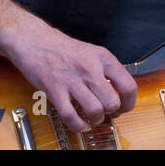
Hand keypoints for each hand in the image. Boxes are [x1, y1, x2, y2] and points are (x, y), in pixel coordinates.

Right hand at [4, 22, 137, 132]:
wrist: (35, 40)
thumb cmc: (63, 48)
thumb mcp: (92, 53)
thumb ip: (106, 71)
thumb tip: (119, 93)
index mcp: (103, 58)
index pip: (128, 85)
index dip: (129, 103)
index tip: (123, 108)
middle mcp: (90, 68)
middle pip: (112, 102)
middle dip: (111, 113)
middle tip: (106, 113)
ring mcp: (72, 79)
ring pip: (95, 111)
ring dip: (95, 120)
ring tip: (92, 117)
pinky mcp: (55, 89)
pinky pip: (71, 116)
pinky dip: (78, 125)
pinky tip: (79, 123)